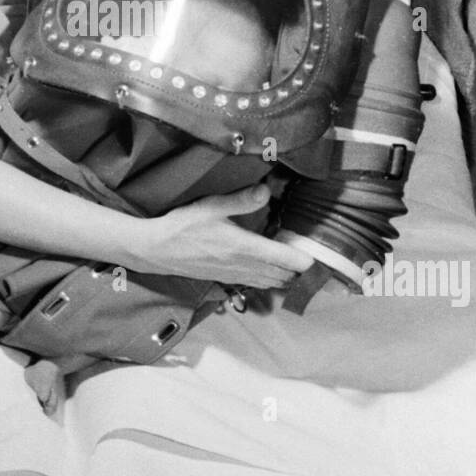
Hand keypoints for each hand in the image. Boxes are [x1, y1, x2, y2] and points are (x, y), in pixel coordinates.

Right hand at [132, 183, 313, 289]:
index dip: (305, 261)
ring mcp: (235, 276)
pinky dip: (269, 279)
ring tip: (295, 264)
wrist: (157, 251)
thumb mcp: (211, 206)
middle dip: (299, 271)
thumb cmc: (183, 226)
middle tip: (310, 256)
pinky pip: (256, 284)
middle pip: (283, 276)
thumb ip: (241, 200)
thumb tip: (267, 191)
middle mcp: (243, 266)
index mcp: (243, 247)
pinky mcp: (226, 280)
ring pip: (270, 283)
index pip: (284, 259)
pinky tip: (270, 269)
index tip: (318, 255)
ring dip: (285, 276)